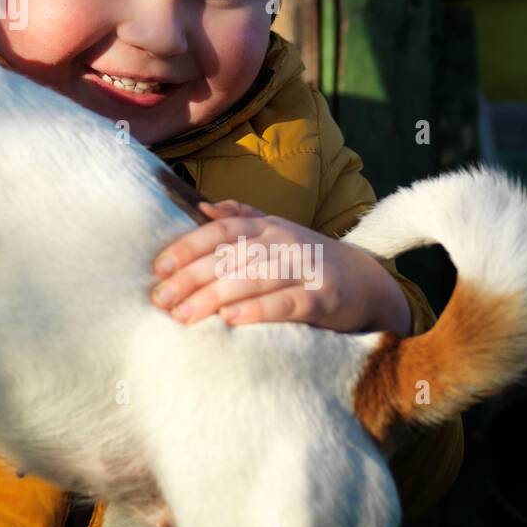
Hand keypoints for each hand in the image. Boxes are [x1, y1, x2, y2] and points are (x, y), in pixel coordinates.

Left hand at [149, 200, 410, 333]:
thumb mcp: (275, 234)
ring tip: (184, 315)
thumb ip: (240, 219)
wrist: (367, 282)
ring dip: (215, 296)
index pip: (220, 231)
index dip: (188, 247)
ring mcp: (305, 268)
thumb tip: (202, 207)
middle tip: (161, 300)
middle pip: (231, 256)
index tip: (158, 268)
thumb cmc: (306, 259)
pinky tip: (231, 319)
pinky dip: (258, 309)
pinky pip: (287, 303)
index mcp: (266, 226)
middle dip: (191, 278)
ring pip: (253, 278)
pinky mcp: (324, 298)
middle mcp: (283, 242)